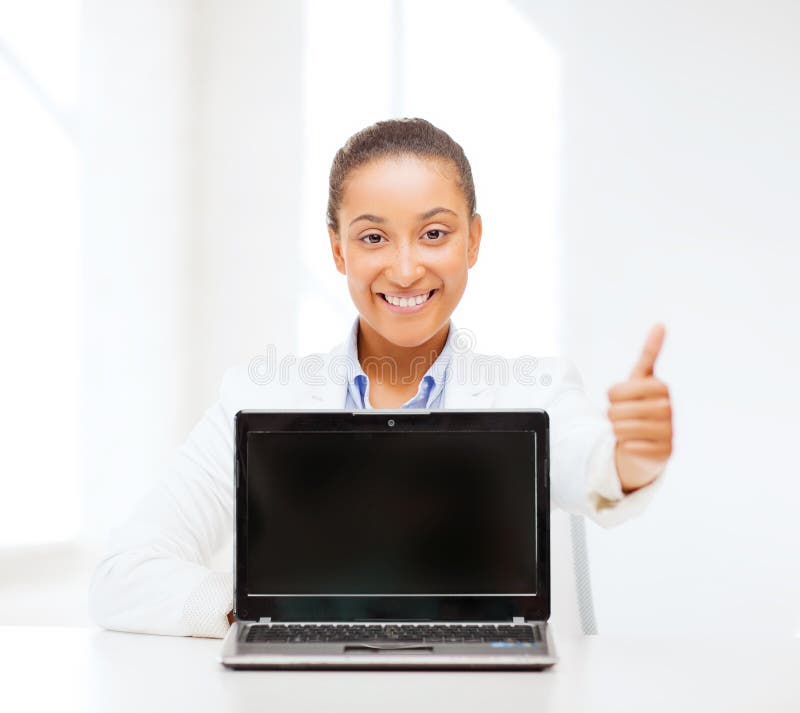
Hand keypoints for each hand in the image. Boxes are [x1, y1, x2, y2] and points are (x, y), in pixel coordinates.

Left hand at [607, 324, 672, 492]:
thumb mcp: (642, 379)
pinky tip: (636, 443)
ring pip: (621, 429)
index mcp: (661, 387)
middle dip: (613, 415)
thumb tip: (660, 324)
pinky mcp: (665, 451)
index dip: (611, 397)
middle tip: (625, 416)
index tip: (622, 398)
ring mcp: (669, 430)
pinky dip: (626, 445)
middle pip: (616, 411)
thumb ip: (649, 353)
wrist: (650, 440)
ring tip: (628, 429)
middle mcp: (668, 408)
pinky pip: (630, 446)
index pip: (614, 392)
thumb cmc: (641, 405)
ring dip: (618, 430)